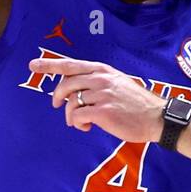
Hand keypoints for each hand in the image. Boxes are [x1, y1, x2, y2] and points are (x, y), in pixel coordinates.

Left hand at [30, 57, 165, 142]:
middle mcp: (101, 79)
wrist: (157, 118)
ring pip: (70, 102)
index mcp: (103, 70)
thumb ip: (98, 82)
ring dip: (70, 114)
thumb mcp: (118, 83)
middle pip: (66, 83)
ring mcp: (102, 95)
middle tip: (56, 105)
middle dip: (57, 96)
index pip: (70, 65)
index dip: (49, 65)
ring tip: (79, 122)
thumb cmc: (137, 104)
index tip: (33, 65)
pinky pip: (77, 116)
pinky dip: (78, 123)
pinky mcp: (103, 112)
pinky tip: (88, 126)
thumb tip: (75, 90)